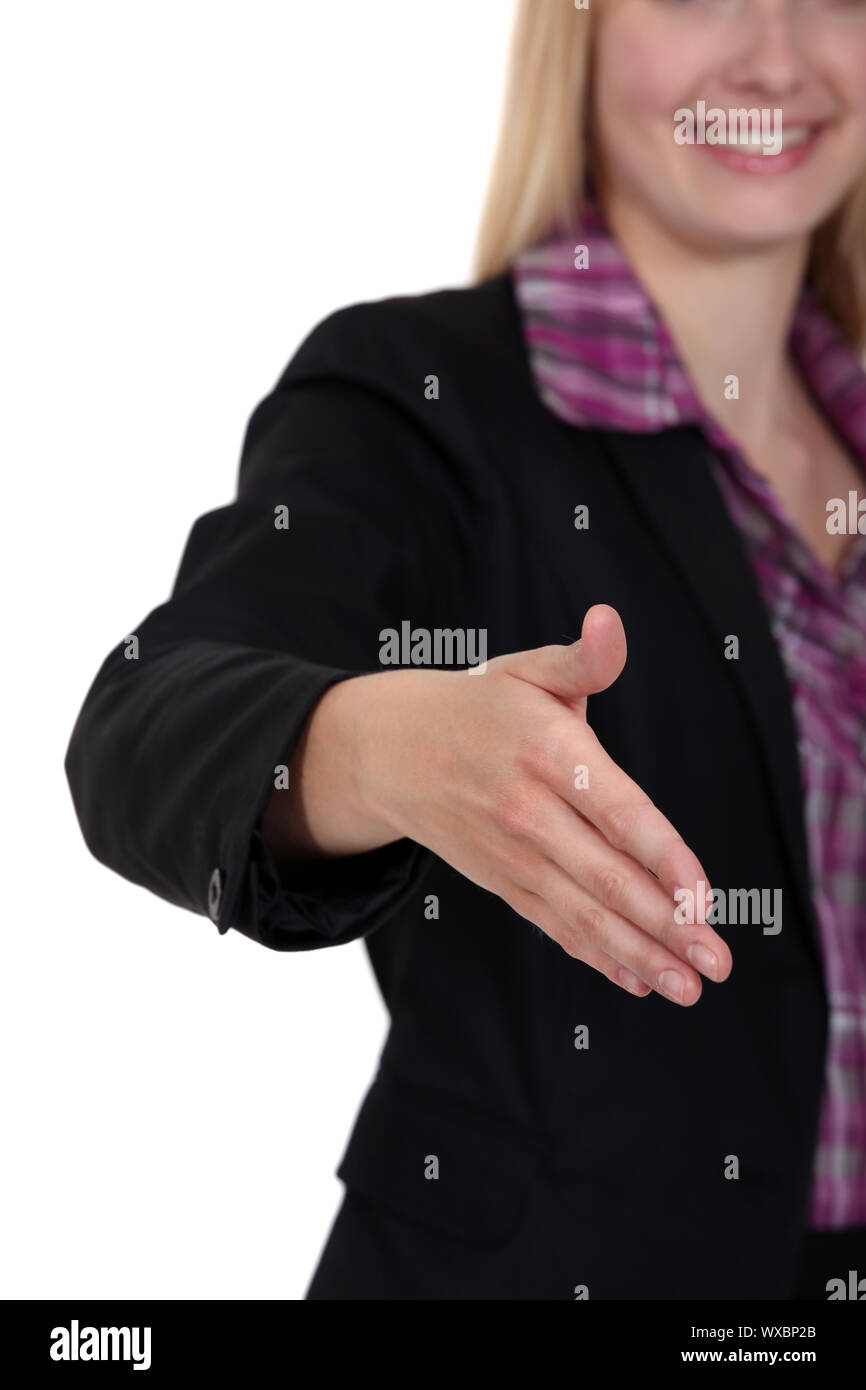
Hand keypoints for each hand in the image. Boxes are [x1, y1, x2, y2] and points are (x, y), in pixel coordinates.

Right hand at [352, 604, 730, 1003]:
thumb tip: (610, 622)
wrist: (390, 751)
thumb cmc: (479, 706)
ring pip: (583, 914)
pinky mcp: (502, 881)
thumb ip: (583, 659)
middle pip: (606, 878)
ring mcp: (512, 853)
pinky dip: (596, 956)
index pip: (617, 812)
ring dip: (639, 954)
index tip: (704, 899)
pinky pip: (554, 925)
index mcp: (546, 752)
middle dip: (666, 926)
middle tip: (717, 964)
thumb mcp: (528, 671)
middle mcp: (528, 811)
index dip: (664, 858)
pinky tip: (639, 979)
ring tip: (689, 988)